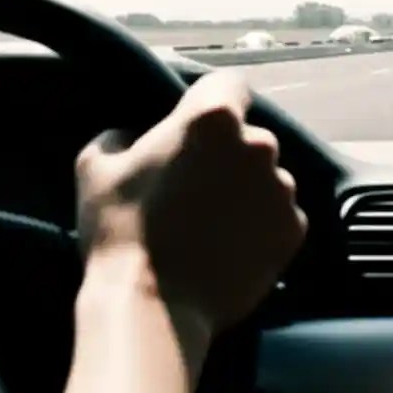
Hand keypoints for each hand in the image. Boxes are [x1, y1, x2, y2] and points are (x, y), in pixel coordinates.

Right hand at [74, 70, 306, 334]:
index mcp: (214, 118)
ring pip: (267, 178)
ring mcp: (283, 188)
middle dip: (227, 155)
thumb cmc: (121, 231)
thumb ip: (120, 136)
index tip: (195, 127)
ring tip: (211, 225)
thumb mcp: (96, 167)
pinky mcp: (295, 229)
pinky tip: (229, 248)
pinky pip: (279, 216)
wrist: (153, 308)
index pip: (228, 85)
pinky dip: (261, 227)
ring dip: (247, 192)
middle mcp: (260, 145)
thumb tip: (131, 136)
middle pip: (249, 137)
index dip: (210, 101)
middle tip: (194, 187)